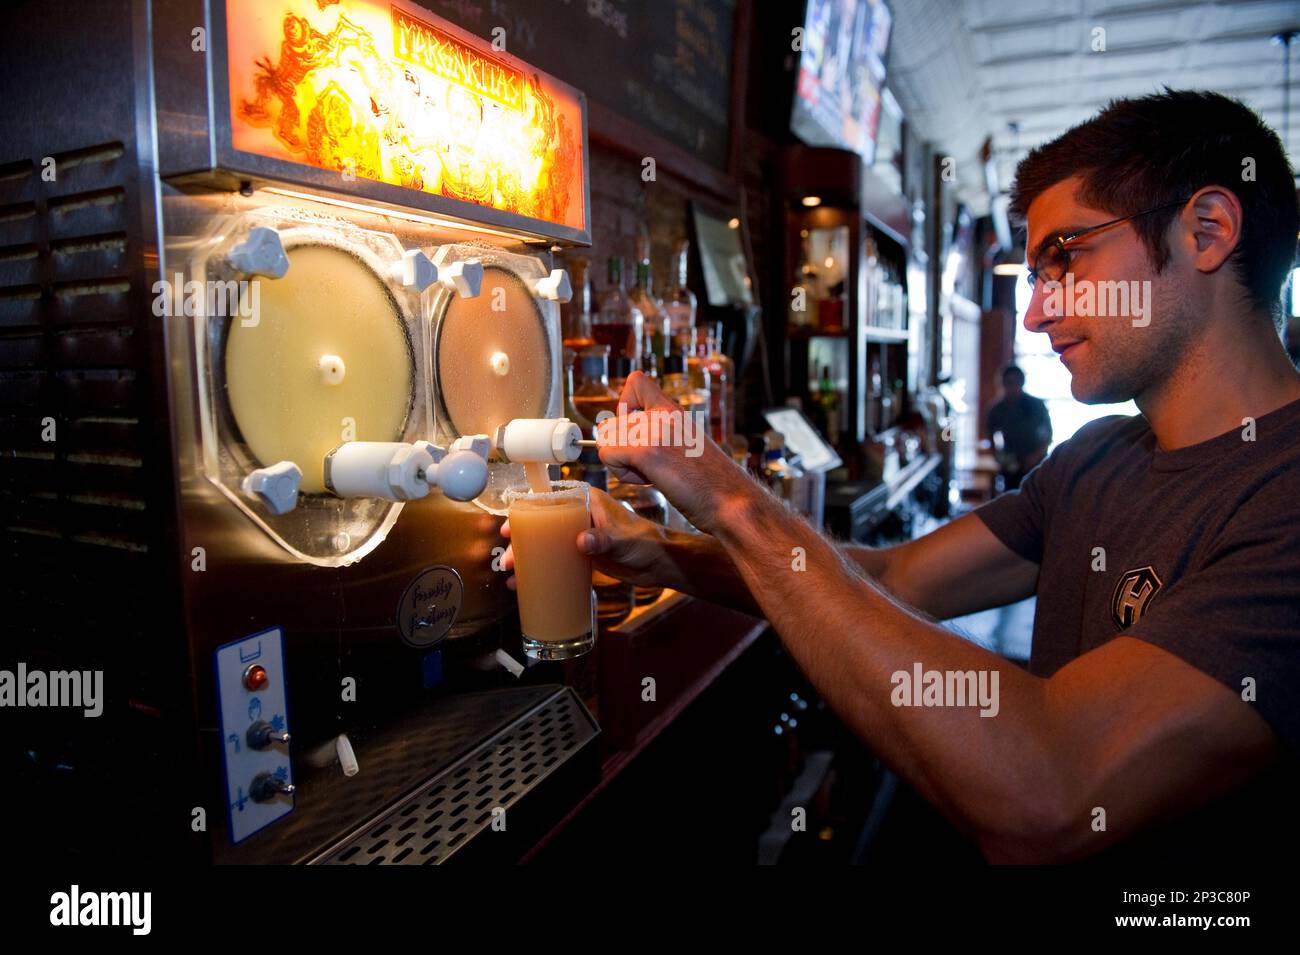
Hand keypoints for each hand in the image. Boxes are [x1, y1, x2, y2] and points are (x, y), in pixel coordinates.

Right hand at [500, 486, 671, 590]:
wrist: (660, 563)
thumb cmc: (646, 543)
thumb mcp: (622, 540)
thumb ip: (603, 540)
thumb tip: (582, 541)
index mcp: (587, 502)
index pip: (550, 500)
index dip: (526, 512)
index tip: (510, 526)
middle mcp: (580, 516)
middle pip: (542, 524)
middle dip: (522, 541)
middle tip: (509, 558)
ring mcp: (580, 535)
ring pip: (546, 543)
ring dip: (528, 557)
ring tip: (512, 575)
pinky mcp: (583, 554)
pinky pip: (557, 558)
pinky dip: (542, 568)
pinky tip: (527, 582)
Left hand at [594, 371, 755, 532]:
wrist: (732, 501)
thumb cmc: (709, 483)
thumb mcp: (684, 444)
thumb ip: (657, 433)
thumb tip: (618, 437)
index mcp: (673, 409)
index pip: (636, 381)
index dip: (625, 408)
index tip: (638, 433)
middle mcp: (664, 413)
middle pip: (610, 423)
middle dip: (622, 450)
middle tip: (652, 467)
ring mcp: (655, 429)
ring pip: (605, 440)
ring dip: (622, 464)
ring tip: (653, 474)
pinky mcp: (648, 450)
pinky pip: (608, 454)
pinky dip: (621, 474)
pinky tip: (650, 480)